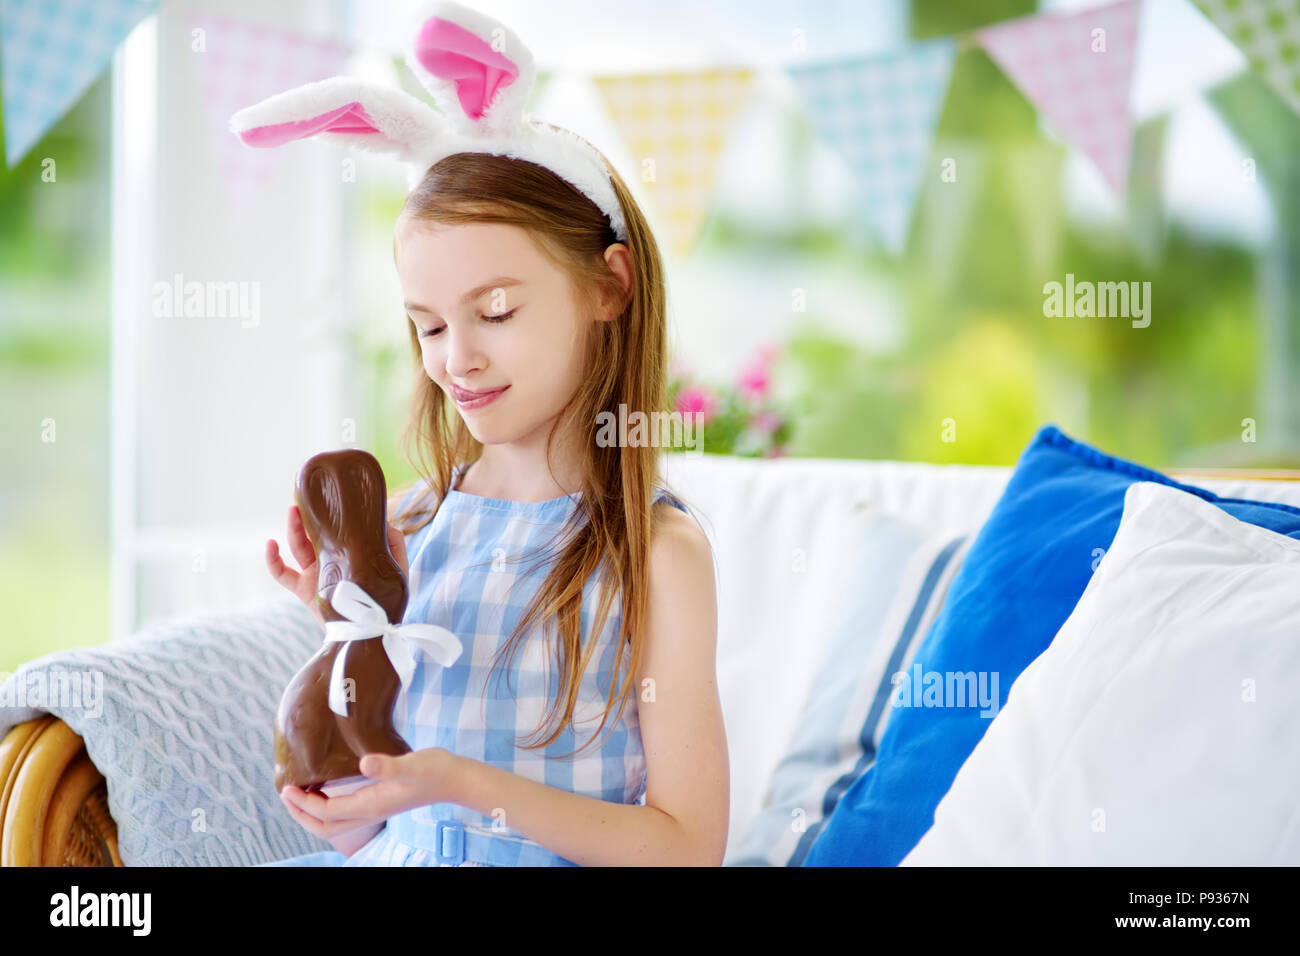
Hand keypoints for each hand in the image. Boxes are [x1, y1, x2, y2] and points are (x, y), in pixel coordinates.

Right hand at [266, 506, 408, 624]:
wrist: (369, 630)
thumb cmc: (382, 598)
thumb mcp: (395, 567)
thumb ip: (393, 544)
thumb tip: (385, 520)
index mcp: (346, 551)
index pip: (334, 526)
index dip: (328, 511)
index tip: (325, 492)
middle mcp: (329, 559)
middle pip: (314, 531)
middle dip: (307, 513)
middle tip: (304, 495)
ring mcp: (314, 573)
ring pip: (299, 546)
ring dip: (294, 528)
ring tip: (294, 510)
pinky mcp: (304, 590)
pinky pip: (281, 574)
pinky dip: (272, 560)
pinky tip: (270, 544)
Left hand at [278, 747, 454, 841]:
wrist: (453, 780)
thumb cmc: (434, 770)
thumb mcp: (412, 764)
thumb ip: (388, 765)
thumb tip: (364, 763)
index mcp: (371, 805)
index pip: (327, 812)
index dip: (304, 803)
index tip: (288, 788)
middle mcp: (369, 812)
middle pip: (325, 826)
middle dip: (301, 814)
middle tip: (286, 794)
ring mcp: (373, 810)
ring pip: (333, 823)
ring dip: (311, 814)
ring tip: (298, 795)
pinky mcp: (378, 802)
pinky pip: (343, 814)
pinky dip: (326, 807)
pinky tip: (324, 788)